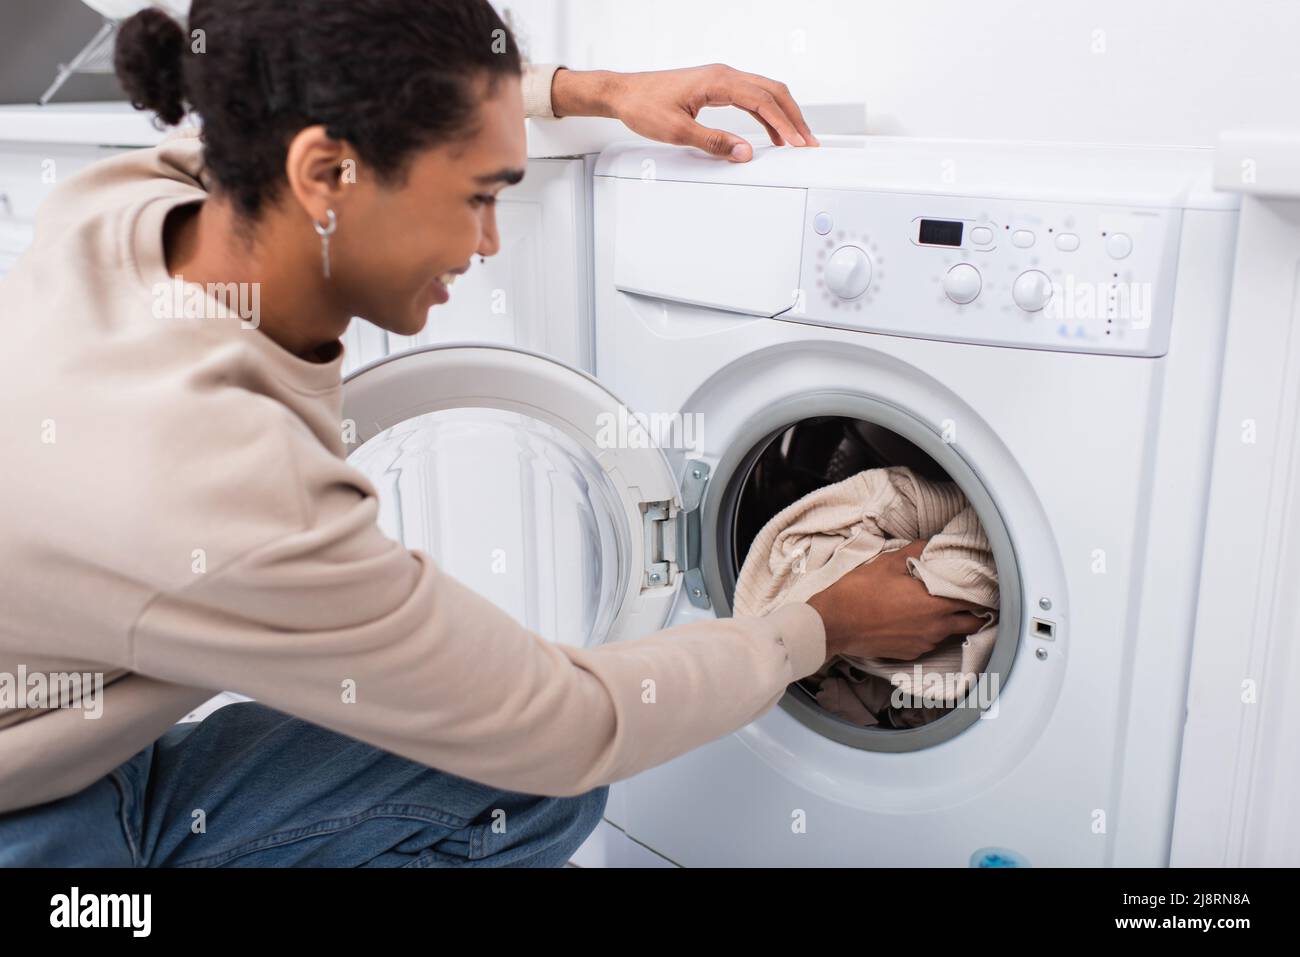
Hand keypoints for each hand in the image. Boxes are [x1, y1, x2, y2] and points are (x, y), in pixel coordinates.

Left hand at [550, 64, 819, 161]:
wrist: (623, 93)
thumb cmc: (644, 106)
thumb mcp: (677, 131)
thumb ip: (714, 142)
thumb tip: (744, 152)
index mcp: (718, 81)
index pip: (762, 101)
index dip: (784, 124)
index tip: (798, 143)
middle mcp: (723, 75)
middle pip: (772, 91)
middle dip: (794, 117)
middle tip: (808, 142)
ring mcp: (721, 78)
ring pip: (765, 92)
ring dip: (784, 114)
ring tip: (797, 139)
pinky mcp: (716, 86)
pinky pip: (751, 96)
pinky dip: (767, 113)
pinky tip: (772, 130)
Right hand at [805, 540, 988, 661]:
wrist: (834, 624)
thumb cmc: (859, 592)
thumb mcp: (888, 563)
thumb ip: (916, 552)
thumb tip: (930, 544)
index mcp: (935, 603)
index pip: (974, 601)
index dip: (980, 593)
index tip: (979, 585)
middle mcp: (935, 628)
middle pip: (971, 624)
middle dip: (973, 612)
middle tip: (966, 598)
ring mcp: (923, 644)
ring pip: (950, 634)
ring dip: (950, 622)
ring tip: (937, 607)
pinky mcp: (910, 654)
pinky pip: (930, 643)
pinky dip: (929, 632)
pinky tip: (915, 620)